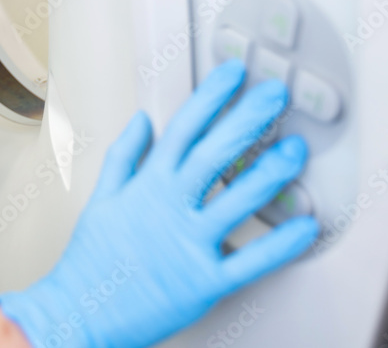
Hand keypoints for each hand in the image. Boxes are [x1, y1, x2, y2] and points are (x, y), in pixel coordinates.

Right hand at [0, 59, 317, 347]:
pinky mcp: (205, 282)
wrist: (81, 313)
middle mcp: (171, 208)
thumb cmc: (92, 261)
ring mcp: (189, 244)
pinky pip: (250, 261)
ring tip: (296, 148)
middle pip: (215, 154)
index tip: (233, 73)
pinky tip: (305, 225)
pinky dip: (281, 245)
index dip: (211, 98)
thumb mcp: (101, 199)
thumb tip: (142, 121)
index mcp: (147, 185)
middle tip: (276, 94)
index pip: (183, 129)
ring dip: (271, 172)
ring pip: (238, 201)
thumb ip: (124, 156)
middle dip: (248, 119)